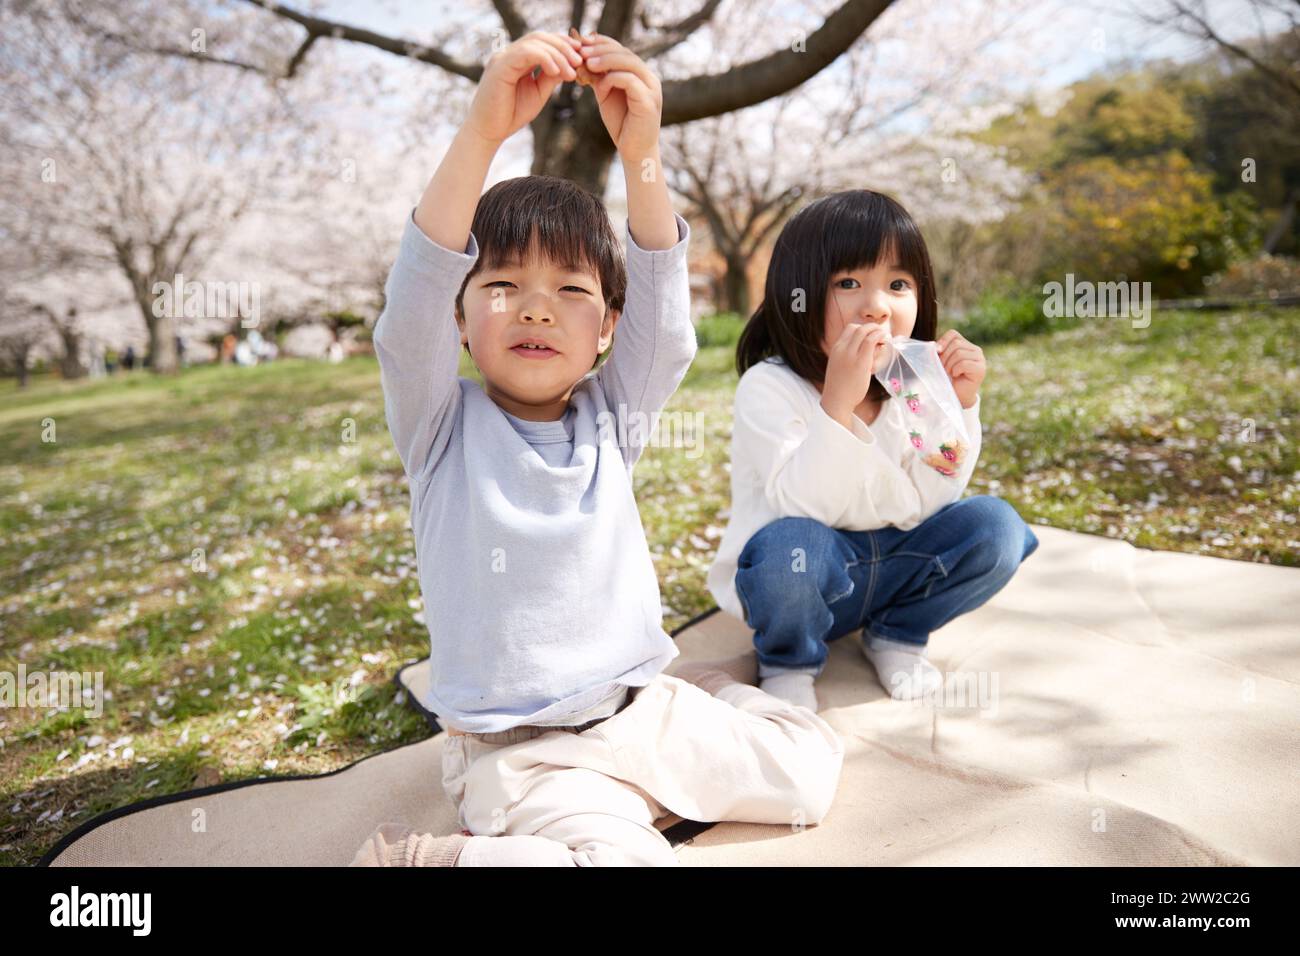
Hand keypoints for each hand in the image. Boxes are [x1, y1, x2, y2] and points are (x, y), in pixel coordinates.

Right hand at [465, 31, 582, 144]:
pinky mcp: (499, 66)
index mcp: (517, 59)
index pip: (542, 41)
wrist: (488, 132)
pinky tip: (557, 71)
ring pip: (535, 42)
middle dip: (563, 46)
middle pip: (540, 37)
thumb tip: (570, 65)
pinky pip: (525, 52)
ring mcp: (503, 57)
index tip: (580, 57)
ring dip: (558, 54)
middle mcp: (509, 54)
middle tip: (580, 61)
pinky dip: (544, 58)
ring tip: (571, 71)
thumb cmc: (511, 115)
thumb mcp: (538, 93)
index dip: (563, 44)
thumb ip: (550, 77)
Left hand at [574, 32, 662, 159]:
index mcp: (640, 74)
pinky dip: (612, 79)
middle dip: (601, 49)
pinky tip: (600, 85)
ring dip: (606, 60)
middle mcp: (649, 78)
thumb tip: (583, 58)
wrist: (635, 152)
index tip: (582, 42)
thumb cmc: (621, 124)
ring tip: (587, 62)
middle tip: (582, 51)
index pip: (622, 49)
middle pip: (625, 53)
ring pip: (629, 62)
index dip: (602, 43)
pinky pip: (630, 80)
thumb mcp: (607, 95)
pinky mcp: (649, 102)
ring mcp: (651, 89)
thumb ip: (600, 77)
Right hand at [820, 323, 889, 422]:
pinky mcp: (861, 362)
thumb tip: (868, 349)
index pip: (850, 329)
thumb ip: (850, 356)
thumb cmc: (841, 387)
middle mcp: (841, 349)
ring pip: (864, 331)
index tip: (871, 335)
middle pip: (857, 328)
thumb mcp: (840, 366)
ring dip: (876, 330)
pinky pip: (870, 342)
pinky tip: (884, 341)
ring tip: (884, 337)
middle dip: (872, 327)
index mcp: (836, 349)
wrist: (836, 400)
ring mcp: (850, 355)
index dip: (863, 329)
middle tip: (880, 334)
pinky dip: (879, 337)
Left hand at [936, 329, 984, 408]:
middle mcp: (976, 349)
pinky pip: (963, 363)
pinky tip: (957, 375)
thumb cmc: (949, 378)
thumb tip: (933, 345)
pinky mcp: (980, 369)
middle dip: (944, 357)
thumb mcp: (943, 361)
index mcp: (966, 345)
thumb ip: (941, 351)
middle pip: (956, 344)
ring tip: (949, 373)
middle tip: (943, 368)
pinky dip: (956, 370)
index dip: (943, 341)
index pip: (953, 334)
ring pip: (959, 353)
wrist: (958, 395)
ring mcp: (980, 359)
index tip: (937, 351)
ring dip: (949, 365)